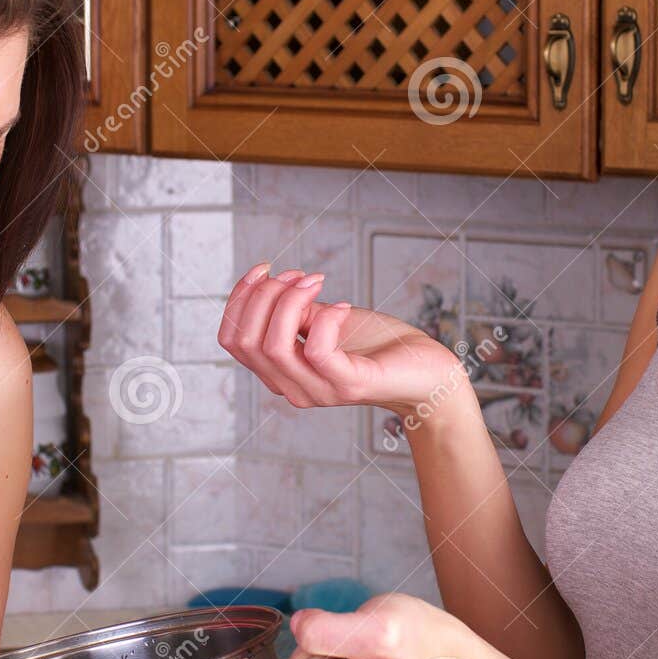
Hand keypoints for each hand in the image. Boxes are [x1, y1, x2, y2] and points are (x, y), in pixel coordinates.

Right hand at [217, 263, 470, 417]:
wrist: (426, 371)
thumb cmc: (377, 344)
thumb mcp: (325, 319)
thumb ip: (295, 311)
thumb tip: (267, 287)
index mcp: (280, 372)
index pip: (231, 340)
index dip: (238, 298)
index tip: (265, 267)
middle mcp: (291, 387)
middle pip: (246, 340)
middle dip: (264, 295)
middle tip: (300, 274)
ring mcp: (319, 390)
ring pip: (274, 346)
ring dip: (290, 301)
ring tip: (317, 281)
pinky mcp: (349, 386)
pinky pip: (318, 351)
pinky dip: (326, 318)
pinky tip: (341, 305)